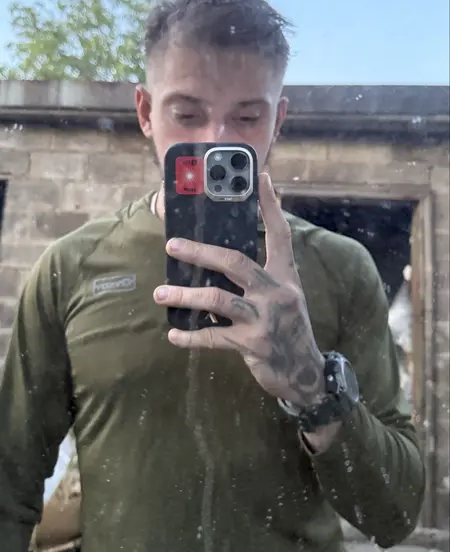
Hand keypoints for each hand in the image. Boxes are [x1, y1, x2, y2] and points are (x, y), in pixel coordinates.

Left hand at [154, 173, 325, 406]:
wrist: (305, 372)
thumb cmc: (290, 328)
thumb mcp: (286, 297)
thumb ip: (261, 278)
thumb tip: (219, 264)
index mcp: (285, 276)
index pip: (279, 234)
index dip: (270, 206)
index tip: (260, 178)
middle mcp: (276, 292)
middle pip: (234, 262)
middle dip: (200, 252)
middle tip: (172, 245)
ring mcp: (264, 318)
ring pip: (216, 298)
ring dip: (184, 296)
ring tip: (160, 294)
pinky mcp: (252, 344)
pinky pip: (213, 336)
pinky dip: (191, 336)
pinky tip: (173, 335)